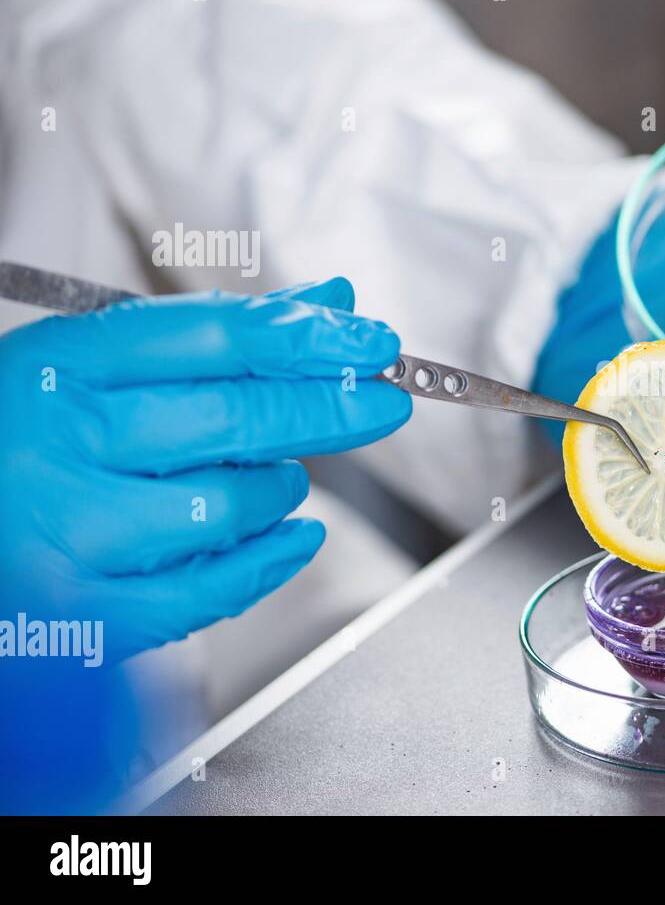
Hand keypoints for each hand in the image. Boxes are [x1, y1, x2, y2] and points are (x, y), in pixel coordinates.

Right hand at [0, 277, 411, 662]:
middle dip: (329, 409)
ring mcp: (69, 530)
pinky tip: (295, 536)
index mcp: (63, 365)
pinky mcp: (83, 610)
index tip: (370, 340)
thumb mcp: (99, 360)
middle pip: (235, 418)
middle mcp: (62, 443)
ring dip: (281, 488)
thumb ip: (219, 332)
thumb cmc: (24, 430)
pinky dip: (269, 562)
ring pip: (229, 505)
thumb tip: (333, 299)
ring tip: (281, 476)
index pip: (213, 336)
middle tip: (382, 401)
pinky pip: (208, 589)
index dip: (309, 336)